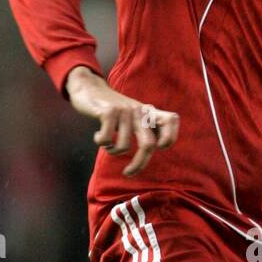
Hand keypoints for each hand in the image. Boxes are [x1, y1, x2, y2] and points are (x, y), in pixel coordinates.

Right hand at [65, 66, 179, 177]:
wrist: (90, 88)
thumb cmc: (113, 109)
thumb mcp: (134, 115)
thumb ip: (146, 127)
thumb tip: (155, 147)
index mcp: (148, 112)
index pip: (171, 120)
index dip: (169, 137)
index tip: (158, 147)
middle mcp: (139, 111)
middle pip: (148, 145)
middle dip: (139, 164)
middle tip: (128, 173)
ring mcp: (125, 110)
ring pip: (124, 146)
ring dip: (113, 151)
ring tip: (108, 145)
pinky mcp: (109, 111)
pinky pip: (107, 140)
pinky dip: (101, 142)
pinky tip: (97, 136)